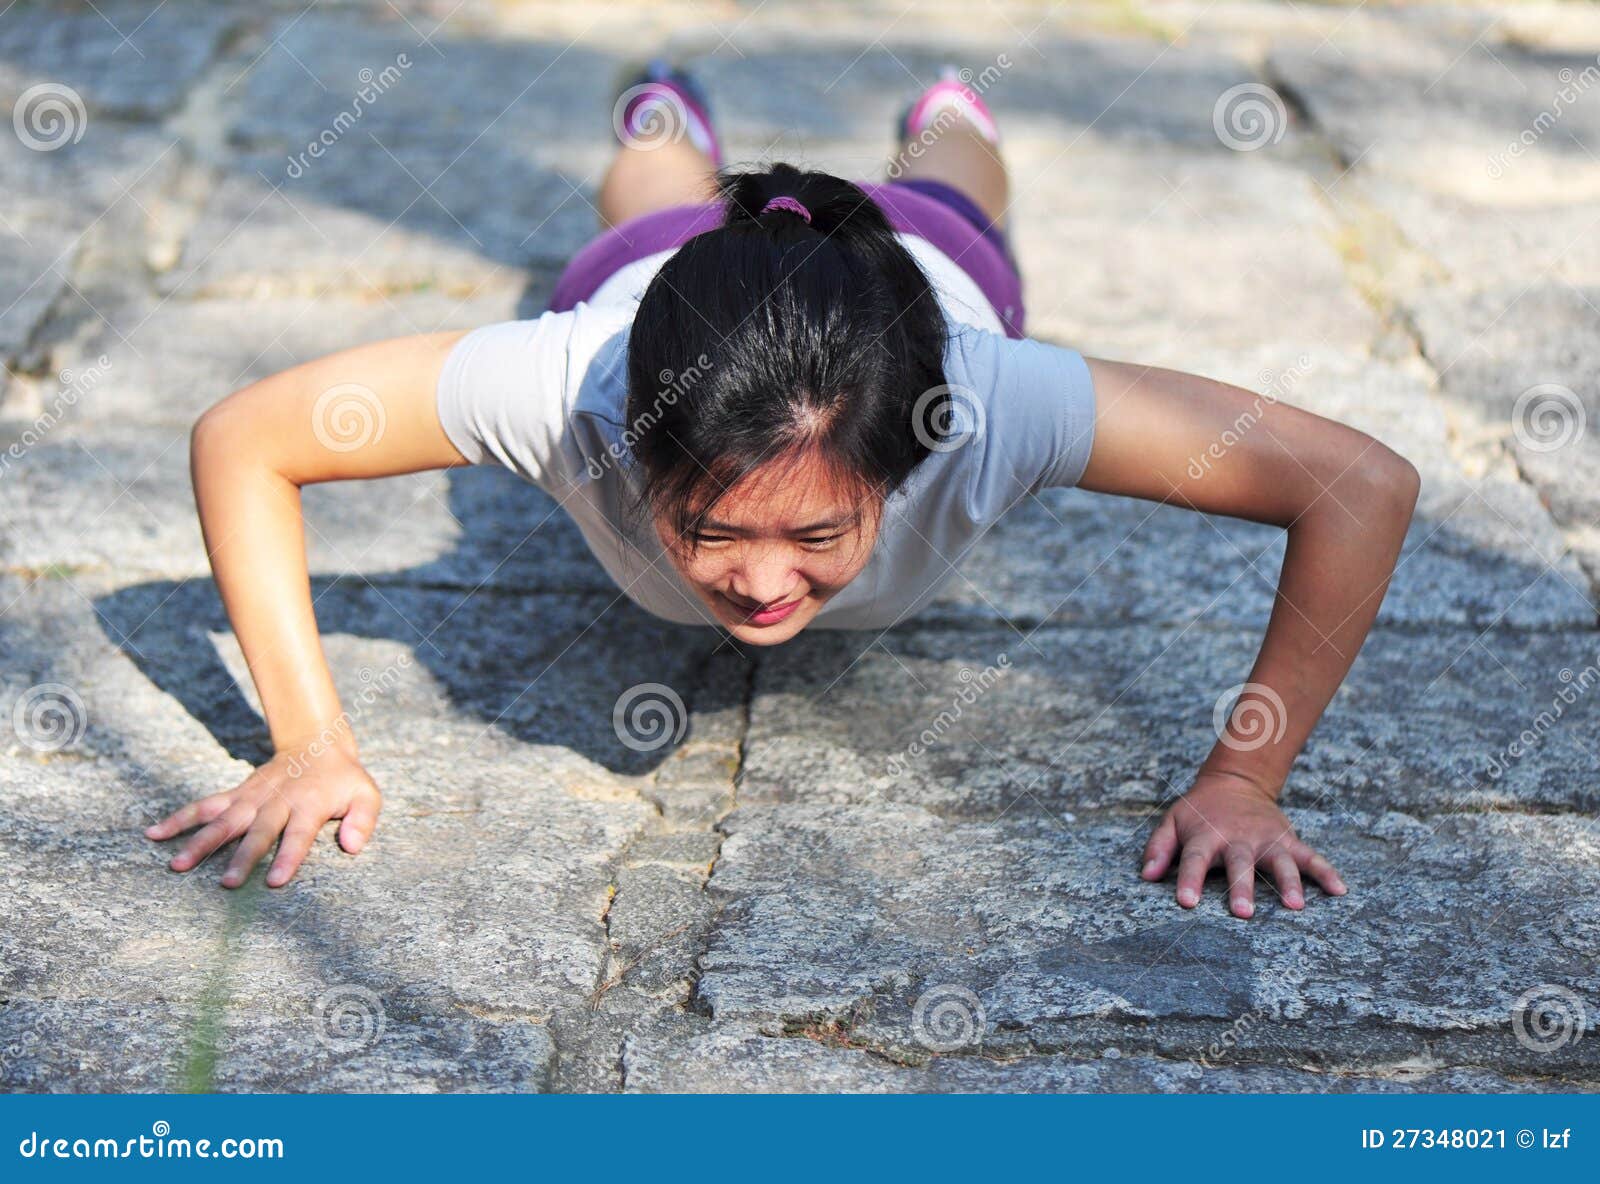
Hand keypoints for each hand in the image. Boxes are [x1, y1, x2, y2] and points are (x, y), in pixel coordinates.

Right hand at [144, 743, 380, 887]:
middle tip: (226, 884)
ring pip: (224, 820)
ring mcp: (252, 797)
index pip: (299, 834)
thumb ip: (363, 820)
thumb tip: (352, 846)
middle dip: (242, 856)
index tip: (274, 881)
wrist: (317, 744)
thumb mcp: (366, 794)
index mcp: (309, 804)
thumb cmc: (343, 779)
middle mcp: (277, 800)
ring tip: (177, 865)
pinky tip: (154, 833)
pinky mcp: (237, 794)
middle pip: (258, 831)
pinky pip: (205, 806)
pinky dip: (179, 818)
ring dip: (201, 842)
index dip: (288, 856)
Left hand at [1139, 771, 1345, 917]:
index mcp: (1206, 836)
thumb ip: (1159, 848)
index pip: (1195, 859)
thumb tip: (1146, 876)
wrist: (1234, 782)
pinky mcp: (1288, 840)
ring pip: (1279, 861)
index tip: (1187, 903)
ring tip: (1296, 906)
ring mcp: (1267, 839)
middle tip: (1243, 913)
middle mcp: (1238, 838)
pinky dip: (1326, 871)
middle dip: (1242, 888)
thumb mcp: (1172, 822)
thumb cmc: (1199, 812)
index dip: (1190, 880)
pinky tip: (1340, 889)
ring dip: (1288, 882)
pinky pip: (1310, 857)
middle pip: (1240, 864)